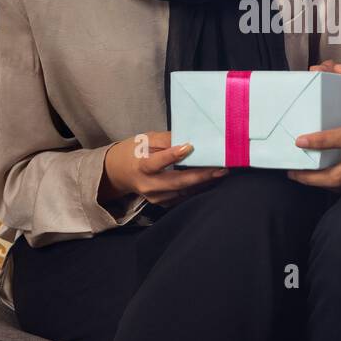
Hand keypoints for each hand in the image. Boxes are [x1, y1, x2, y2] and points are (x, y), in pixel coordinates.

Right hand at [102, 131, 227, 208]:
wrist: (119, 173)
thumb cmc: (135, 151)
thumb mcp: (146, 139)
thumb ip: (166, 139)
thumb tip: (189, 138)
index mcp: (141, 166)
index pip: (156, 162)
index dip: (172, 155)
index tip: (189, 146)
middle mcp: (148, 185)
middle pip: (176, 182)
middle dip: (200, 175)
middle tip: (220, 168)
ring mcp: (155, 197)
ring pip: (183, 191)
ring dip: (203, 183)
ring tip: (220, 173)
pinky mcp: (162, 203)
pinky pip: (183, 196)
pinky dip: (197, 188)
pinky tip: (210, 180)